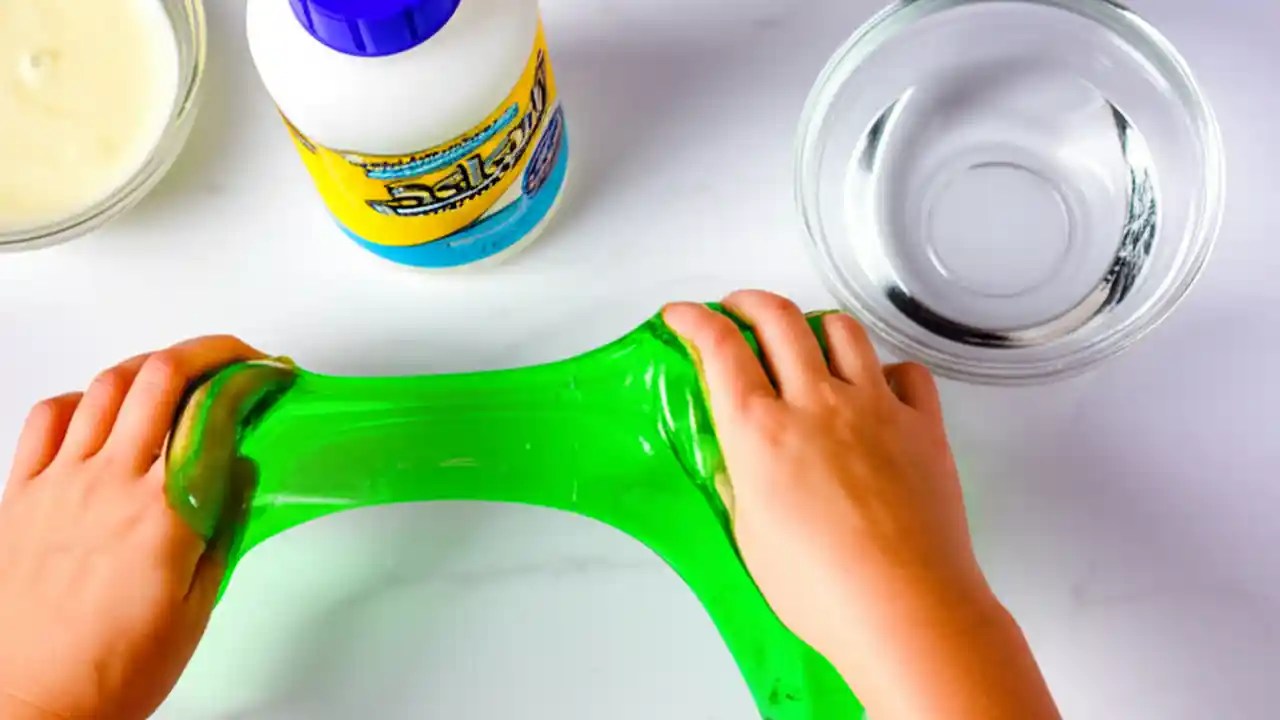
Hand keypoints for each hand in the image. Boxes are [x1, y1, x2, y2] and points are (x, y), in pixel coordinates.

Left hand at [0, 336, 261, 719]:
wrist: (33, 705)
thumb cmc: (111, 670)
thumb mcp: (198, 606)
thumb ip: (224, 527)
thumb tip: (241, 470)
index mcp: (165, 514)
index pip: (213, 412)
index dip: (250, 378)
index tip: (270, 373)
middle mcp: (110, 485)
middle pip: (160, 376)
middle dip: (209, 351)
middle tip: (235, 358)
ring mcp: (60, 484)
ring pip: (106, 386)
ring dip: (151, 365)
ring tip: (178, 374)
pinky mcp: (21, 495)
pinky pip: (48, 417)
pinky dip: (83, 397)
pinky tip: (102, 409)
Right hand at [665, 291, 1057, 719]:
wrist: (907, 610)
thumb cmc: (820, 589)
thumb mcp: (751, 536)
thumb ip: (741, 481)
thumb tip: (739, 456)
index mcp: (761, 431)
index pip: (720, 347)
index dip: (694, 319)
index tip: (683, 315)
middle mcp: (816, 403)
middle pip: (779, 316)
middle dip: (748, 302)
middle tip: (736, 310)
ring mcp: (875, 407)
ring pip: (842, 329)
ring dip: (814, 323)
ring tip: (805, 340)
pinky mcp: (922, 424)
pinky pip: (905, 372)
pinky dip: (884, 368)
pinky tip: (876, 387)